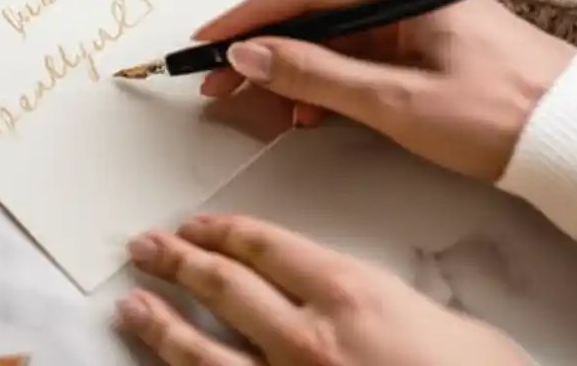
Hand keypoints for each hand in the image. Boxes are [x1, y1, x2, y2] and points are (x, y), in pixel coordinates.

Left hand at [118, 215, 530, 365]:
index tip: (196, 224)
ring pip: (204, 353)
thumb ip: (388, 300)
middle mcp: (307, 338)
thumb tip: (359, 298)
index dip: (222, 231)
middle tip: (146, 247)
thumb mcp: (445, 320)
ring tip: (131, 306)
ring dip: (162, 325)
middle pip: (224, 287)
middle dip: (177, 263)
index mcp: (348, 294)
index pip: (265, 247)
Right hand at [197, 0, 576, 180]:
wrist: (576, 136)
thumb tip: (248, 57)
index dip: (245, 18)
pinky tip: (306, 112)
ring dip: (288, 72)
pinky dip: (324, 83)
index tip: (203, 46)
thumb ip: (316, 75)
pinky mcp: (423, 46)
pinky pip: (356, 56)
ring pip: (329, 38)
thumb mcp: (397, 101)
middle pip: (310, 12)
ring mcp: (414, 18)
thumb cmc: (499, 114)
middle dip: (258, 50)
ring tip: (254, 110)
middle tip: (214, 87)